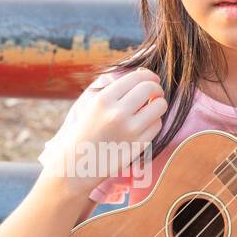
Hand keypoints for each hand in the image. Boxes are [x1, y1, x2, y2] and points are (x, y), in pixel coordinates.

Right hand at [41, 68, 167, 188]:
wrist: (77, 162)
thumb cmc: (85, 128)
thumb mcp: (91, 102)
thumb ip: (113, 85)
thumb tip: (141, 74)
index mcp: (104, 99)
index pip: (137, 77)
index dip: (149, 76)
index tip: (151, 79)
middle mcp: (117, 114)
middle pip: (151, 89)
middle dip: (156, 88)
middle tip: (154, 92)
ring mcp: (129, 131)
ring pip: (159, 106)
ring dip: (158, 104)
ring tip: (150, 108)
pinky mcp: (138, 145)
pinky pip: (157, 125)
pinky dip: (154, 122)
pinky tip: (144, 124)